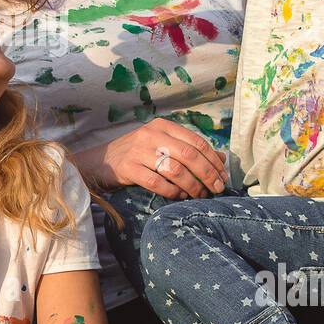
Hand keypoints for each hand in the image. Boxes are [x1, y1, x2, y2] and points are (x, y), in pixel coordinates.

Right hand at [77, 118, 227, 198]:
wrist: (100, 161)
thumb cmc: (137, 154)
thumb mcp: (162, 145)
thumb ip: (189, 149)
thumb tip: (221, 159)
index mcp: (163, 126)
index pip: (197, 142)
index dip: (213, 160)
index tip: (223, 176)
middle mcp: (151, 135)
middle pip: (189, 156)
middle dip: (207, 174)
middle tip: (216, 189)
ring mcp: (138, 151)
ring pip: (175, 170)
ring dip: (192, 186)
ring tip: (199, 195)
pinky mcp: (128, 168)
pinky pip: (157, 183)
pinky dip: (172, 192)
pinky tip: (179, 196)